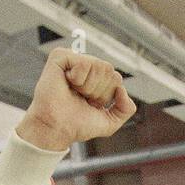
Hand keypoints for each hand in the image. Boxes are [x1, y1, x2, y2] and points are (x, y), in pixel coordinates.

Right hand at [16, 51, 137, 150]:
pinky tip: (67, 83)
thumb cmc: (77, 125)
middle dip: (98, 91)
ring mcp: (73, 60)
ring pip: (99, 66)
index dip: (106, 95)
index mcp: (95, 78)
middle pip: (109, 70)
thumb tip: (122, 89)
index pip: (116, 78)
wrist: (58, 129)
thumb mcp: (110, 122)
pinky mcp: (60, 56)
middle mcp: (85, 67)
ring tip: (73, 91)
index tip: (90, 104)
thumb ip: (126, 108)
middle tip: (81, 98)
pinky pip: (84, 62)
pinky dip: (78, 78)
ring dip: (88, 86)